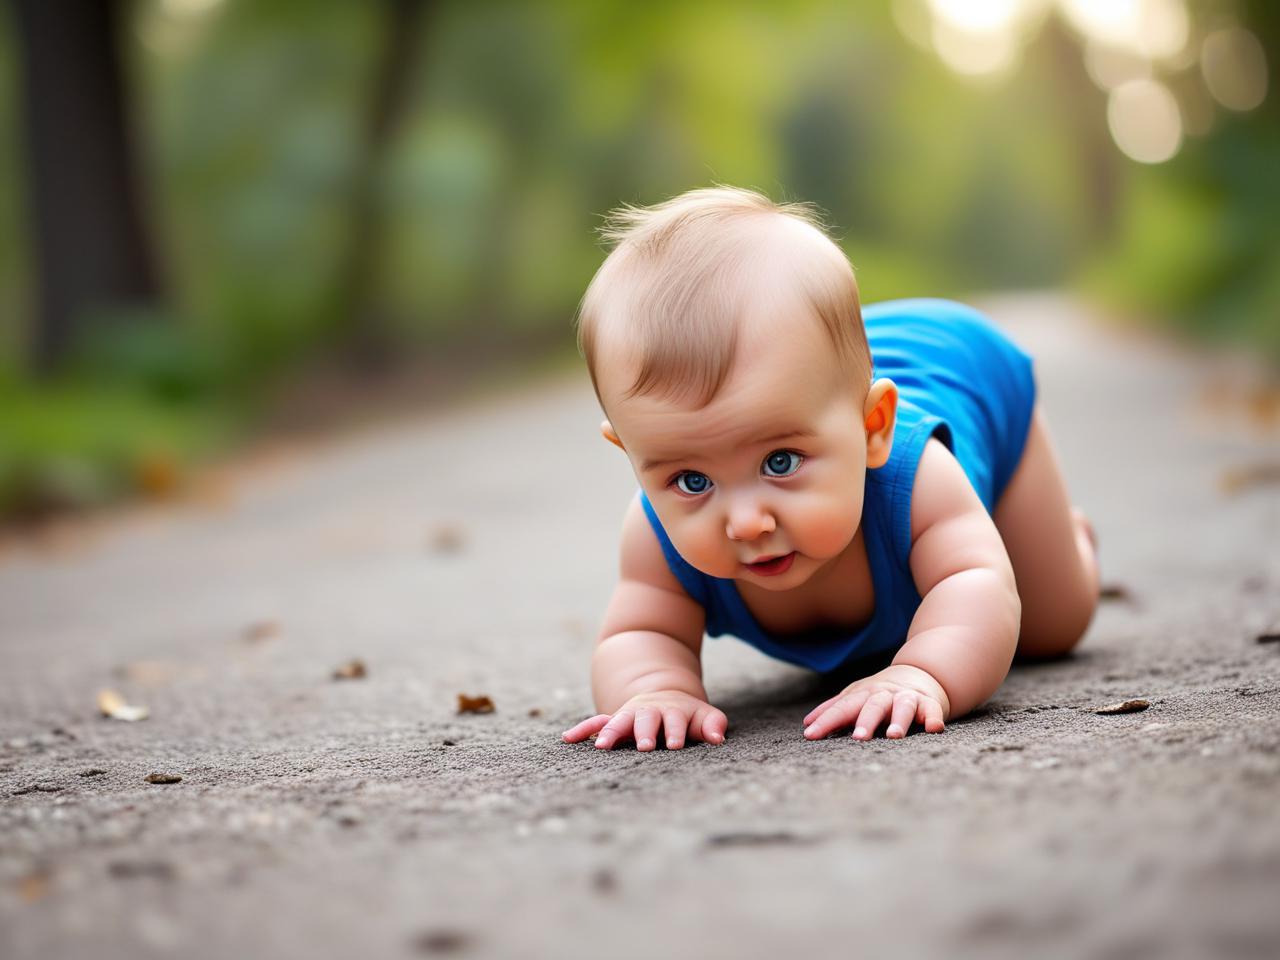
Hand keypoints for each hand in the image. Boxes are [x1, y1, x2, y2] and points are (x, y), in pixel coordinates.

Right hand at [561, 690, 727, 750]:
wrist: (665, 698)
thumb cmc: (687, 716)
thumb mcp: (704, 716)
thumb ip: (712, 724)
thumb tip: (718, 738)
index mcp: (672, 711)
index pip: (675, 721)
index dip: (675, 732)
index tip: (675, 745)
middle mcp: (648, 711)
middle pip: (645, 719)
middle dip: (644, 732)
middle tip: (644, 746)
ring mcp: (629, 715)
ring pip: (618, 721)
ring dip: (610, 732)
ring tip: (602, 747)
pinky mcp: (614, 721)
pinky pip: (596, 723)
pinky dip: (583, 729)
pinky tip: (568, 738)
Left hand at [802, 664, 948, 741]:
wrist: (919, 675)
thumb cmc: (881, 694)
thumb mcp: (856, 697)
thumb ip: (834, 710)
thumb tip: (807, 725)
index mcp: (864, 695)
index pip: (842, 708)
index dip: (826, 720)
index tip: (810, 734)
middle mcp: (885, 695)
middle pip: (872, 705)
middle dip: (865, 721)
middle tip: (858, 738)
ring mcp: (908, 698)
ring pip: (903, 706)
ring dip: (899, 719)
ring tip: (894, 736)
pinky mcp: (930, 704)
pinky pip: (933, 710)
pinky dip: (934, 718)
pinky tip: (933, 728)